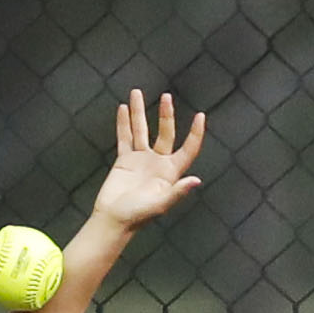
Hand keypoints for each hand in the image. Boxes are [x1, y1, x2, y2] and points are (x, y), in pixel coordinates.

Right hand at [91, 89, 204, 230]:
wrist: (113, 220)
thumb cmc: (138, 216)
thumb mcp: (160, 205)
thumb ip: (177, 192)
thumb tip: (196, 180)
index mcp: (170, 172)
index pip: (187, 148)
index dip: (195, 133)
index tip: (200, 116)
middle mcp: (157, 162)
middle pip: (165, 133)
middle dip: (165, 114)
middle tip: (166, 97)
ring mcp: (141, 159)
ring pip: (141, 130)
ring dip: (139, 112)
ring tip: (136, 93)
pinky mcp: (124, 160)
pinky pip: (125, 137)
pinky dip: (123, 124)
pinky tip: (123, 109)